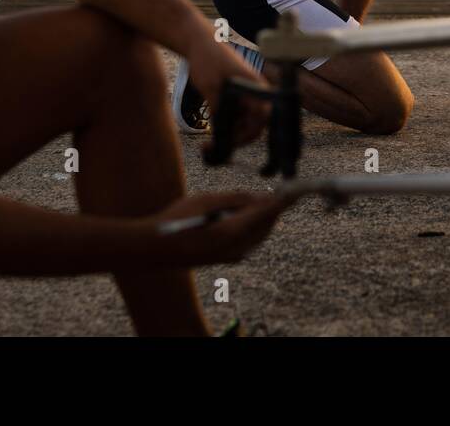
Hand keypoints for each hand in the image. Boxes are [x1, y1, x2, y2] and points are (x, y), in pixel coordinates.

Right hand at [151, 191, 290, 264]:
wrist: (155, 248)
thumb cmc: (177, 219)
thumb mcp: (206, 200)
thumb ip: (236, 198)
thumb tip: (259, 196)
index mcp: (233, 231)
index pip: (268, 212)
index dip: (282, 200)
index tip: (294, 190)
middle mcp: (238, 247)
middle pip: (268, 225)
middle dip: (273, 208)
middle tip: (276, 191)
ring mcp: (233, 256)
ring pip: (260, 234)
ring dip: (264, 218)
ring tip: (260, 201)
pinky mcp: (227, 259)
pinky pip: (250, 242)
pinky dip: (254, 228)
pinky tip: (244, 216)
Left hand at [186, 34, 269, 145]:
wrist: (198, 42)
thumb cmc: (208, 59)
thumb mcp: (211, 86)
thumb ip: (220, 109)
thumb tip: (222, 135)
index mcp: (255, 86)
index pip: (262, 116)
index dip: (249, 133)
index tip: (231, 144)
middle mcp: (254, 92)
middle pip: (254, 124)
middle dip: (238, 139)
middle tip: (215, 149)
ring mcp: (246, 95)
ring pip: (243, 124)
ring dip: (230, 135)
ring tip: (208, 145)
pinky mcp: (236, 97)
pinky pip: (236, 118)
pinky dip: (225, 128)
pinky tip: (210, 136)